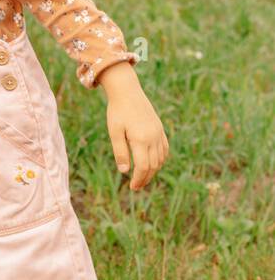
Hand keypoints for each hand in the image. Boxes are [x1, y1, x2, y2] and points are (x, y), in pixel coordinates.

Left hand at [98, 62, 168, 189]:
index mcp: (141, 139)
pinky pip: (164, 149)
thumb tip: (125, 171)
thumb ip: (120, 152)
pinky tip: (153, 164)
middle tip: (136, 186)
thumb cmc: (117, 111)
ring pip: (161, 158)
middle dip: (146, 178)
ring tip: (143, 178)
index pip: (143, 167)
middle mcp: (153, 137)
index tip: (132, 187)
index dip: (139, 179)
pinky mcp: (160, 128)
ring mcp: (159, 132)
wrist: (127, 91)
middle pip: (153, 165)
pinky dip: (160, 159)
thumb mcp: (114, 132)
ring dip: (153, 170)